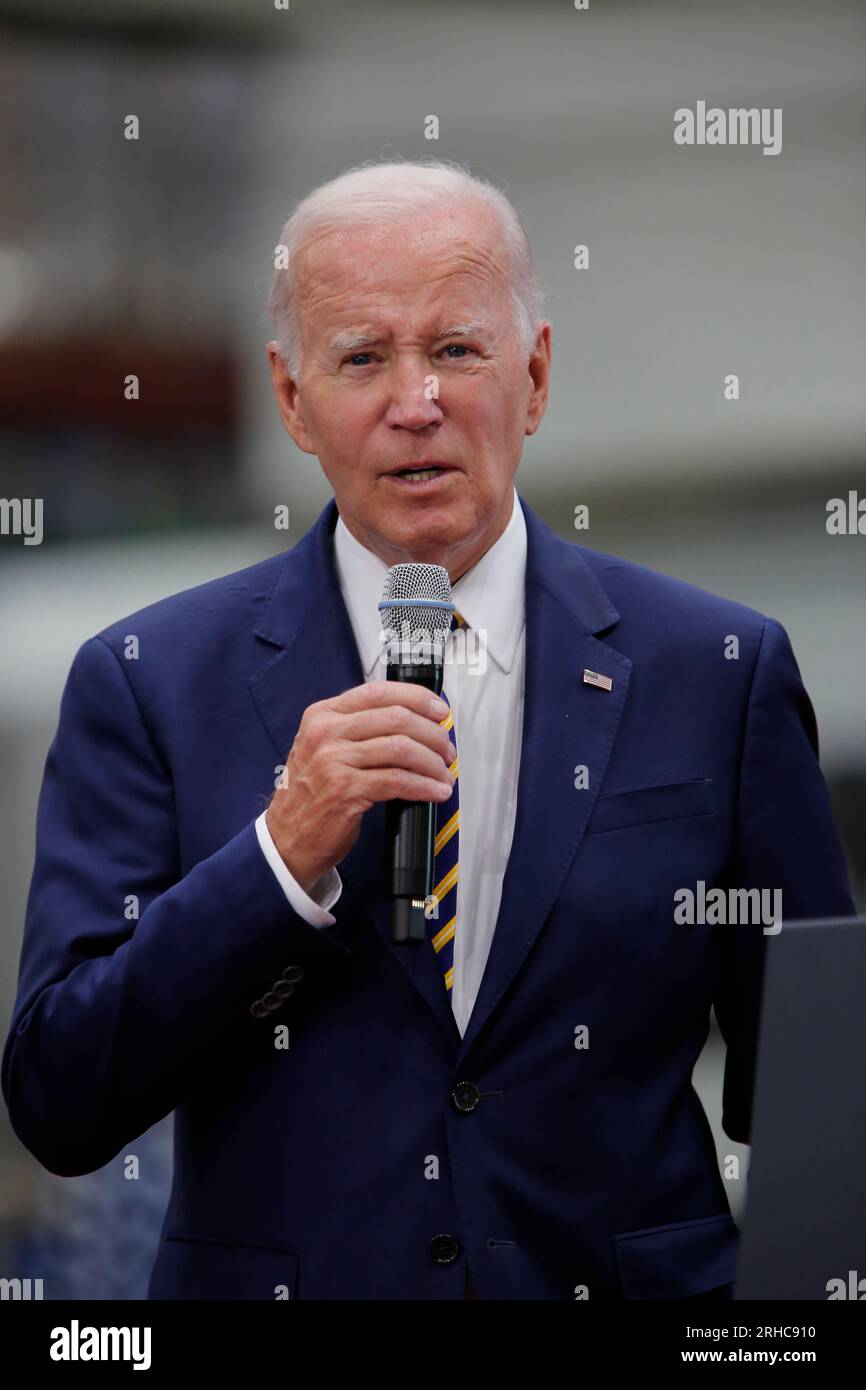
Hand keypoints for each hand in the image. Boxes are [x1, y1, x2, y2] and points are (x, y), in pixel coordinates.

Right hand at [265, 680, 455, 894]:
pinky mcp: (345, 790)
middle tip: (447, 750)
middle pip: (396, 718)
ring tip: (443, 774)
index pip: (378, 691)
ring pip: (402, 748)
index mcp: (323, 715)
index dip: (417, 698)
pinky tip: (436, 791)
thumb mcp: (324, 747)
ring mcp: (333, 761)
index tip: (439, 711)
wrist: (286, 837)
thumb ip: (358, 728)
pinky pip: (398, 781)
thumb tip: (413, 721)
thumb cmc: (312, 793)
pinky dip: (425, 786)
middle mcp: (326, 732)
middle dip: (432, 734)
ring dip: (432, 762)